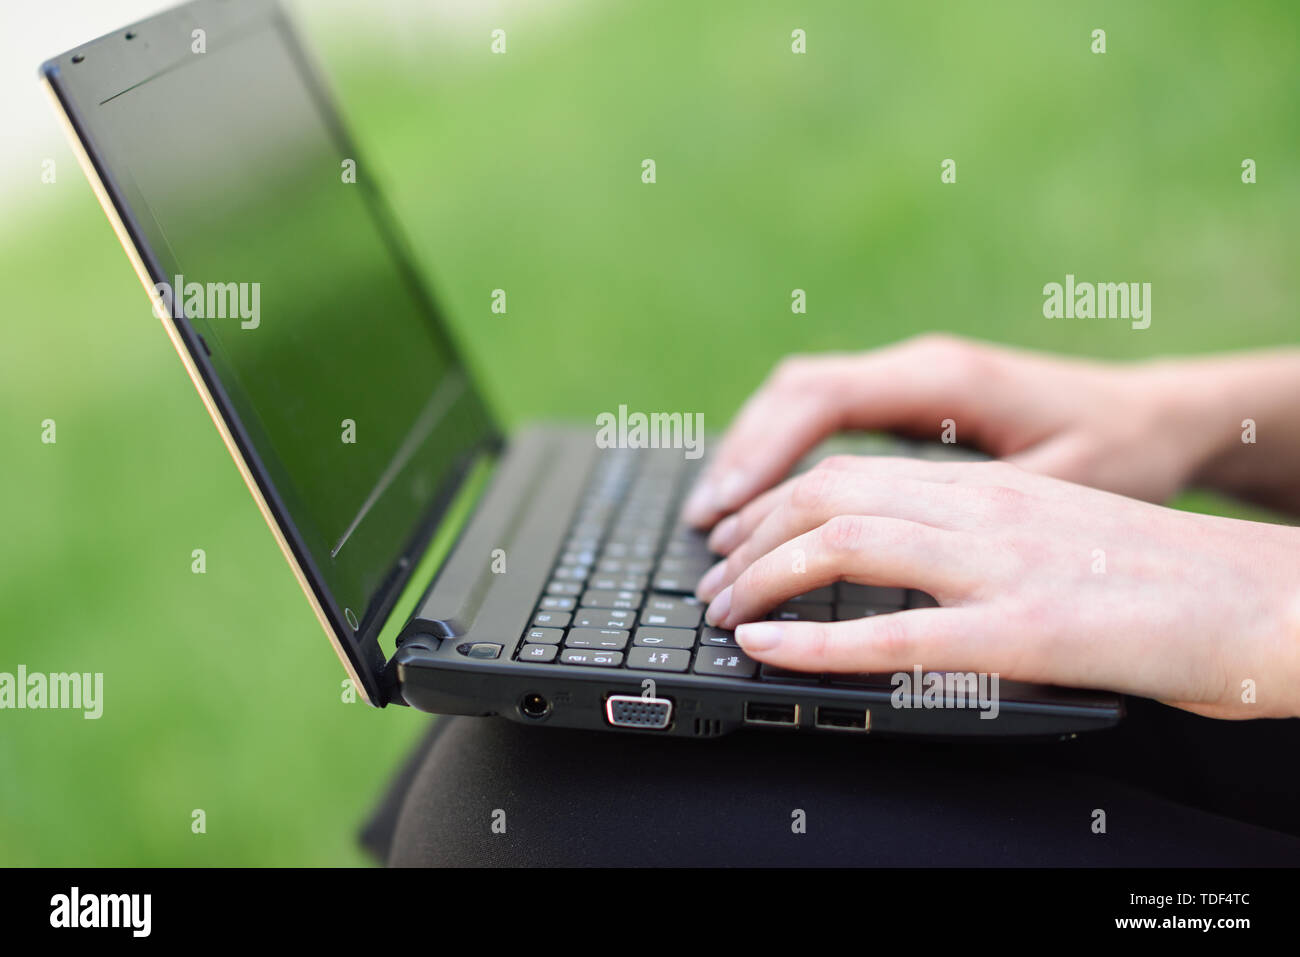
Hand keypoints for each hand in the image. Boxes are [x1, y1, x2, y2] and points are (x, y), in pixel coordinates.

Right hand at [681, 334, 1225, 528]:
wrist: (1158, 416)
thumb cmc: (1121, 450)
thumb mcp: (1061, 487)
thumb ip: (977, 508)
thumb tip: (897, 548)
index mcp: (942, 379)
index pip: (821, 399)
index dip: (762, 451)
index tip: (725, 506)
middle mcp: (916, 368)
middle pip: (793, 392)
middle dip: (740, 454)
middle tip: (703, 524)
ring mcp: (909, 381)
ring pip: (799, 400)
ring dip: (752, 453)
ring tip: (714, 519)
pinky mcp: (909, 403)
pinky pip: (823, 417)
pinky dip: (782, 454)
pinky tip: (763, 499)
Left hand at [696, 456, 1299, 719]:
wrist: (1268, 600)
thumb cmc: (1165, 578)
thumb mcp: (1054, 534)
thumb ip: (976, 538)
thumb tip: (903, 575)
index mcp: (990, 486)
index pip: (851, 471)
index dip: (776, 502)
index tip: (738, 538)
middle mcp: (986, 509)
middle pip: (831, 495)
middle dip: (752, 535)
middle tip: (710, 578)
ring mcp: (1004, 564)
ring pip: (847, 544)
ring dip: (763, 578)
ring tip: (720, 609)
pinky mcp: (1026, 630)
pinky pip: (896, 633)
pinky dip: (813, 641)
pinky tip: (764, 648)